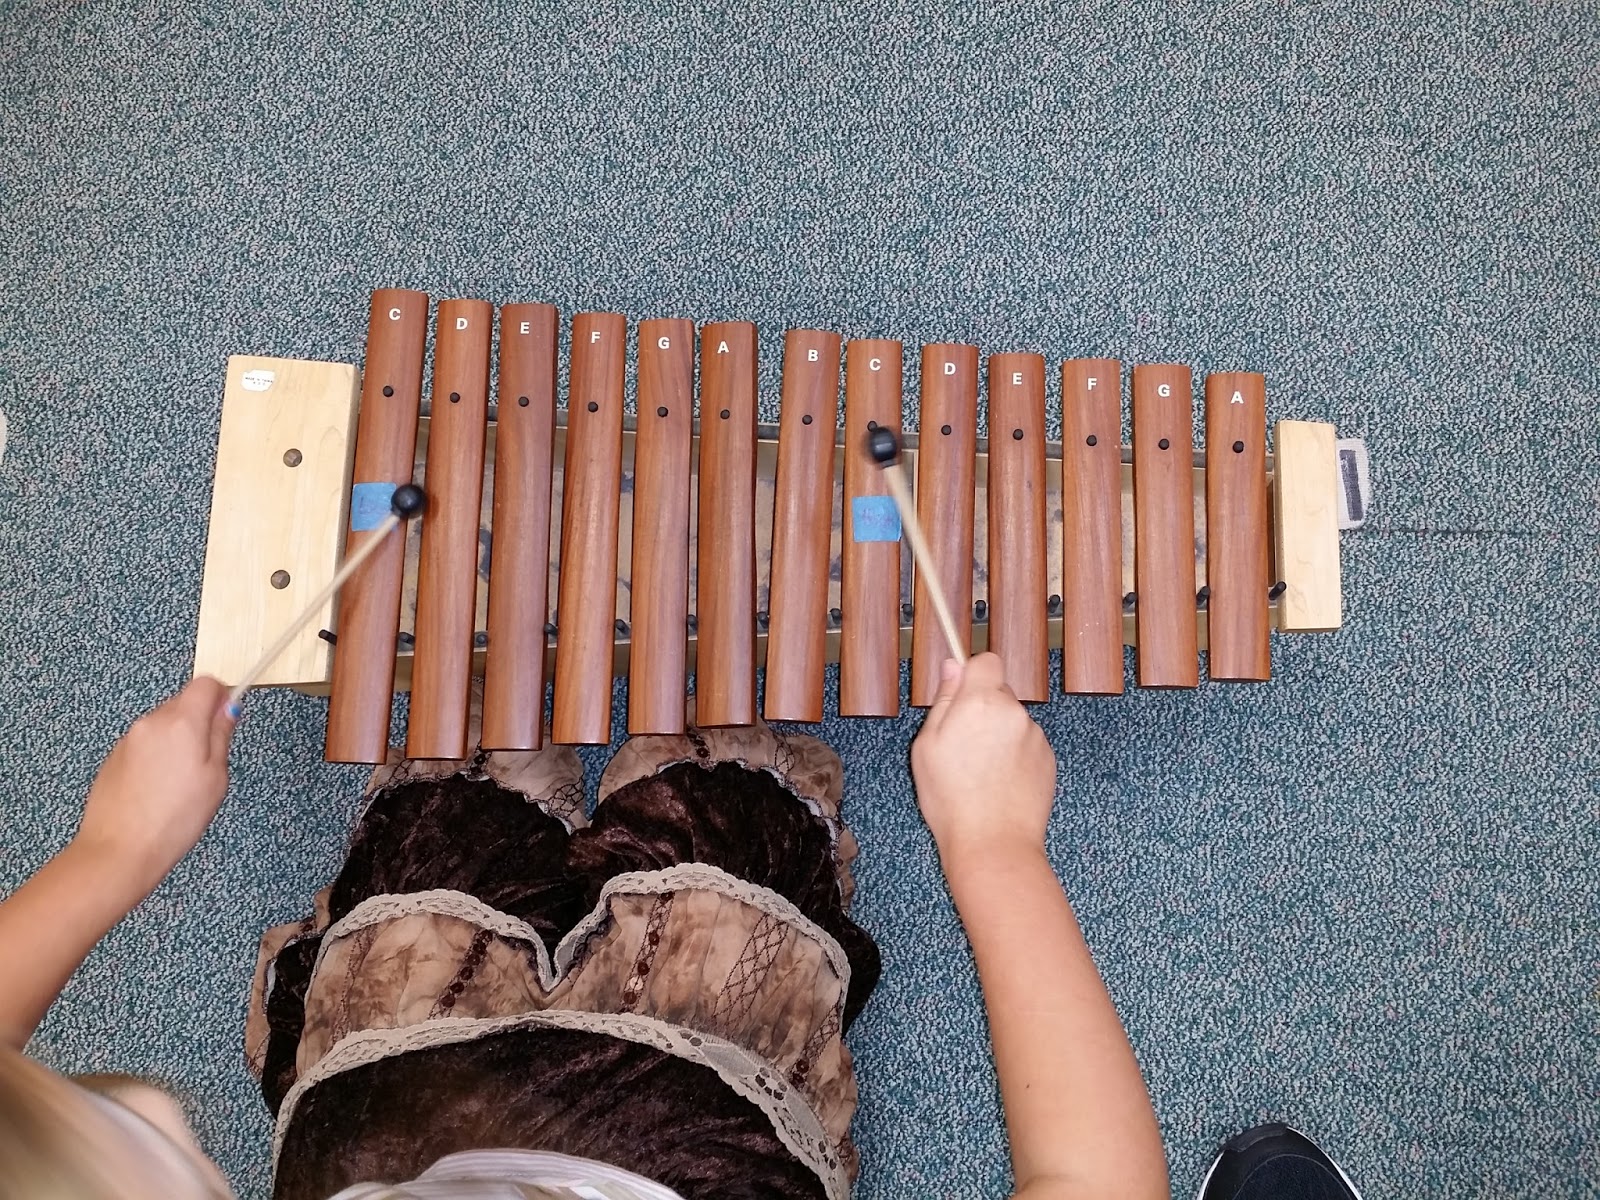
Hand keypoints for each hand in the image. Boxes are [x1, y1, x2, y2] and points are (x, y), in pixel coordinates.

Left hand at [73, 677, 236, 898]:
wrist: (120, 849)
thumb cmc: (172, 819)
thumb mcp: (215, 778)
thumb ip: (221, 736)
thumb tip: (228, 709)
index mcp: (181, 722)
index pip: (206, 683)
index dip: (222, 696)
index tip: (228, 717)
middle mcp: (151, 723)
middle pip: (184, 702)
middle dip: (200, 722)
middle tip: (208, 760)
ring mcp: (129, 740)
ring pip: (164, 725)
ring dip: (177, 740)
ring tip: (182, 781)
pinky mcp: (114, 758)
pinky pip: (145, 744)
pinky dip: (157, 756)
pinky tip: (160, 789)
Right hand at [910, 653, 1056, 867]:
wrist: (993, 843)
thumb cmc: (952, 799)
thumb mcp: (927, 746)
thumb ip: (943, 700)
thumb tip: (952, 668)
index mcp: (981, 702)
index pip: (986, 661)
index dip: (972, 675)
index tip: (959, 695)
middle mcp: (1014, 712)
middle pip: (998, 693)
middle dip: (982, 710)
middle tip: (962, 745)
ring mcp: (1035, 736)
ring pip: (1012, 722)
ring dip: (999, 736)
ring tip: (980, 772)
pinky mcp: (1047, 759)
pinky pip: (1026, 745)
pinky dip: (1014, 757)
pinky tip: (999, 783)